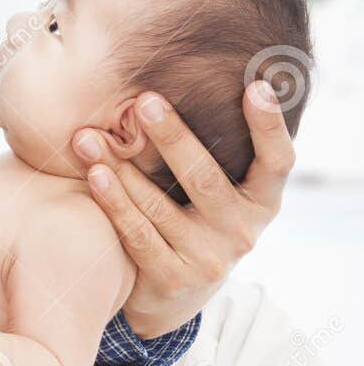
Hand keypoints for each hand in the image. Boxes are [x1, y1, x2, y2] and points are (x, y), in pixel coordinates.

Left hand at [71, 81, 294, 340]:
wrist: (176, 294)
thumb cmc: (196, 216)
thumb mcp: (221, 189)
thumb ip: (216, 146)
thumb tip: (190, 71)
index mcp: (261, 201)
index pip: (276, 161)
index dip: (269, 126)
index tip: (257, 86)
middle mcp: (242, 231)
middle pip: (205, 179)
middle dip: (173, 137)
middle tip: (144, 101)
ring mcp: (209, 259)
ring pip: (160, 206)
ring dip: (121, 167)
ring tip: (90, 136)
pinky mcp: (173, 279)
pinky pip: (137, 234)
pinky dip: (114, 202)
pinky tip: (94, 175)